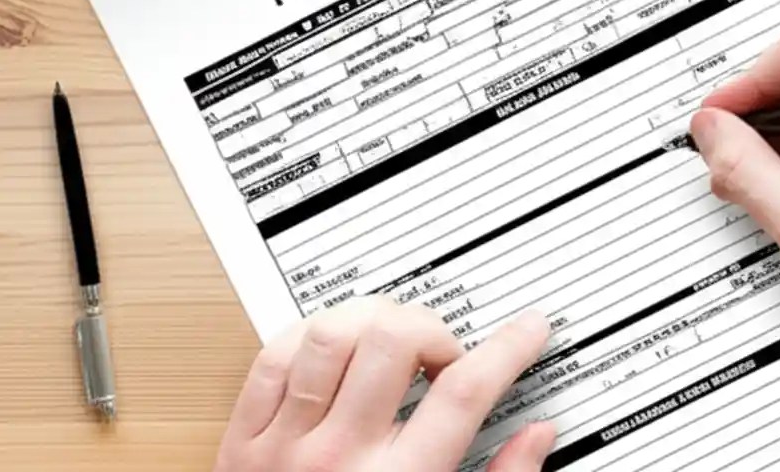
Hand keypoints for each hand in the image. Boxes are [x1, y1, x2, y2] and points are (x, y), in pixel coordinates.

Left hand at [214, 299, 554, 471]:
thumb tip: (536, 437)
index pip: (464, 392)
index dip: (508, 348)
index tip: (527, 329)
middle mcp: (342, 458)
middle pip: (396, 343)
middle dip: (433, 330)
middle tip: (442, 353)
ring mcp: (286, 445)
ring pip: (333, 335)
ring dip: (372, 322)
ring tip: (389, 344)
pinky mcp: (242, 441)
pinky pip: (275, 356)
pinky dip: (312, 337)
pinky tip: (337, 351)